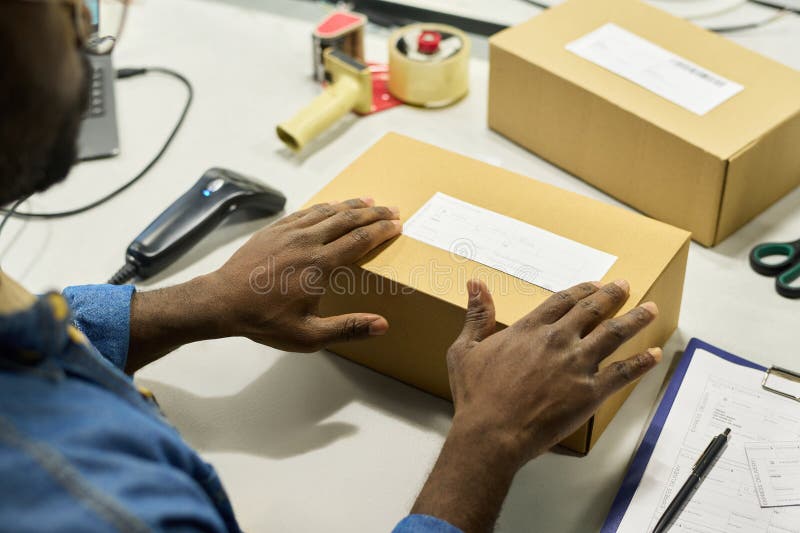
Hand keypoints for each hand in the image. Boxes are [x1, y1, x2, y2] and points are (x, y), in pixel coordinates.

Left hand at [126, 198, 399, 372]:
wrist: (222, 301)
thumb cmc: (265, 320)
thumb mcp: (308, 336)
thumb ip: (347, 328)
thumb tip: (382, 325)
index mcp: (319, 265)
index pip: (359, 240)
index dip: (381, 231)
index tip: (397, 225)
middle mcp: (307, 242)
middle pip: (347, 220)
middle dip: (373, 213)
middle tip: (392, 209)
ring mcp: (289, 232)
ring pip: (327, 211)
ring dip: (351, 205)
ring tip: (369, 200)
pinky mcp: (274, 229)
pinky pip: (306, 212)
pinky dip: (324, 207)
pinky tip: (331, 206)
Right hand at [410, 279, 660, 531]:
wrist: (491, 434)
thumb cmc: (475, 395)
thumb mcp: (465, 349)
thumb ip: (476, 315)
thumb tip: (475, 284)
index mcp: (530, 329)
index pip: (563, 300)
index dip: (582, 290)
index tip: (594, 284)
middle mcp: (558, 340)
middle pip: (592, 310)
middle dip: (612, 295)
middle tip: (625, 286)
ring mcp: (577, 365)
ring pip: (614, 334)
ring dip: (635, 319)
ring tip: (650, 309)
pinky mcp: (590, 393)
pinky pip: (623, 373)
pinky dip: (641, 362)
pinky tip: (654, 354)